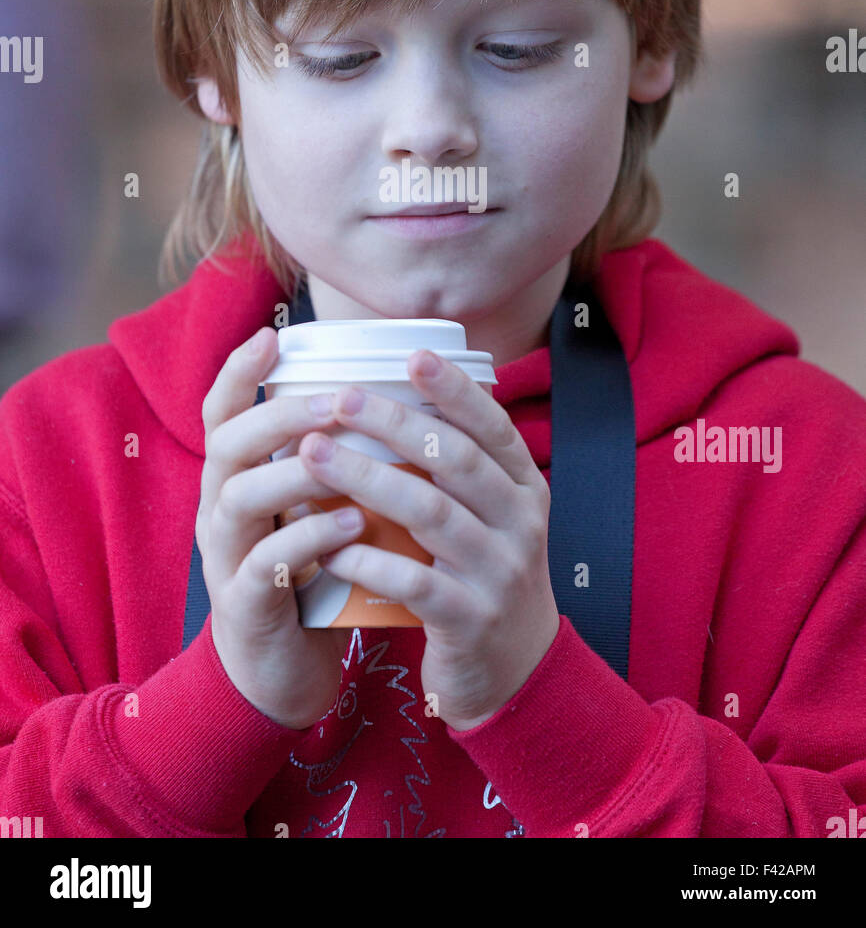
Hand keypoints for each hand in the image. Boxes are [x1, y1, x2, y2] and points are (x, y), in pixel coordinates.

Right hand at [198, 327, 364, 728]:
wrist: (283, 672)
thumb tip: (389, 396)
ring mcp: (227, 558)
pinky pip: (266, 564)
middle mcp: (220, 509)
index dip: (240, 372)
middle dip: (281, 416)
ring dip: (292, 473)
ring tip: (343, 457)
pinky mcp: (245, 606)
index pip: (223, 412)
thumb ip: (329, 459)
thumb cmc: (309, 573)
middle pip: (228, 445)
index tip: (273, 335)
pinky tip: (351, 525)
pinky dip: (308, 540)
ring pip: (238, 499)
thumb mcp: (309, 506)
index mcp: (237, 478)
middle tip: (335, 401)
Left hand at [297, 349, 560, 730]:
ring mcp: (498, 572)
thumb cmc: (483, 576)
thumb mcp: (491, 518)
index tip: (413, 355)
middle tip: (338, 399)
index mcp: (524, 489)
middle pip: (454, 460)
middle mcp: (519, 524)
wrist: (516, 672)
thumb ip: (459, 470)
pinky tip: (328, 544)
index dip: (455, 390)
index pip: (493, 427)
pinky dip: (368, 559)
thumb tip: (398, 399)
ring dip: (365, 478)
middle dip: (393, 423)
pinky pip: (414, 580)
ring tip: (313, 455)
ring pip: (429, 513)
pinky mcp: (469, 619)